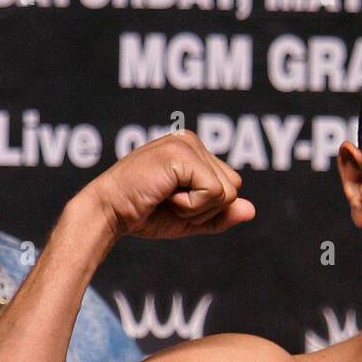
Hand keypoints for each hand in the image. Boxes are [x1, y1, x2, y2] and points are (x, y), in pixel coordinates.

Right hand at [87, 129, 255, 241]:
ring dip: (197, 209)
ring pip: (226, 192)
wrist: (110, 213)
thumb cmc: (144, 215)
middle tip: (170, 202)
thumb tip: (252, 210)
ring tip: (165, 198)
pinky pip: (213, 193)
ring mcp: (186, 143)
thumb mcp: (189, 220)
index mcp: (194, 151)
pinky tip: (164, 196)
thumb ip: (219, 216)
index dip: (208, 209)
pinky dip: (191, 207)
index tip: (174, 203)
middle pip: (233, 187)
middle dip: (206, 209)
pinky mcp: (182, 154)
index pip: (230, 187)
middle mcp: (191, 141)